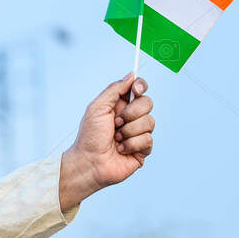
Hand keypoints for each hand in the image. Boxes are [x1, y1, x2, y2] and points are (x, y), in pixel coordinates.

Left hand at [59, 73, 155, 212]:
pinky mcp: (143, 149)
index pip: (139, 89)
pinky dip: (131, 144)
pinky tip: (120, 149)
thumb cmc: (89, 136)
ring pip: (150, 122)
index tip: (136, 89)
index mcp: (120, 106)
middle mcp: (131, 118)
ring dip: (129, 131)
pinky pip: (148, 139)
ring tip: (116, 139)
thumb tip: (131, 75)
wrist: (88, 162)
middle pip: (148, 103)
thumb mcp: (97, 108)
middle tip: (116, 123)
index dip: (141, 86)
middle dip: (131, 113)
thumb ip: (114, 89)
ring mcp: (138, 133)